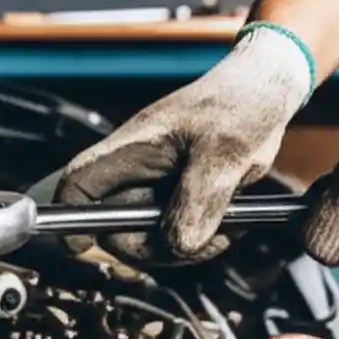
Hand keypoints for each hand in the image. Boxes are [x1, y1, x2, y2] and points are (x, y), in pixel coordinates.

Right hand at [55, 25, 313, 264]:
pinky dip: (199, 237)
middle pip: (114, 226)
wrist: (265, 92)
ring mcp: (155, 183)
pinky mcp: (176, 194)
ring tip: (225, 227)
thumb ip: (200, 200)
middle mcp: (135, 169)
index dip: (72, 219)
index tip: (87, 246)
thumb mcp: (224, 153)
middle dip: (152, 245)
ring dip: (183, 244)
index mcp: (132, 149)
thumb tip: (180, 244)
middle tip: (199, 240)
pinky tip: (228, 221)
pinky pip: (174, 230)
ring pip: (147, 235)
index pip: (78, 184)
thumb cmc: (241, 104)